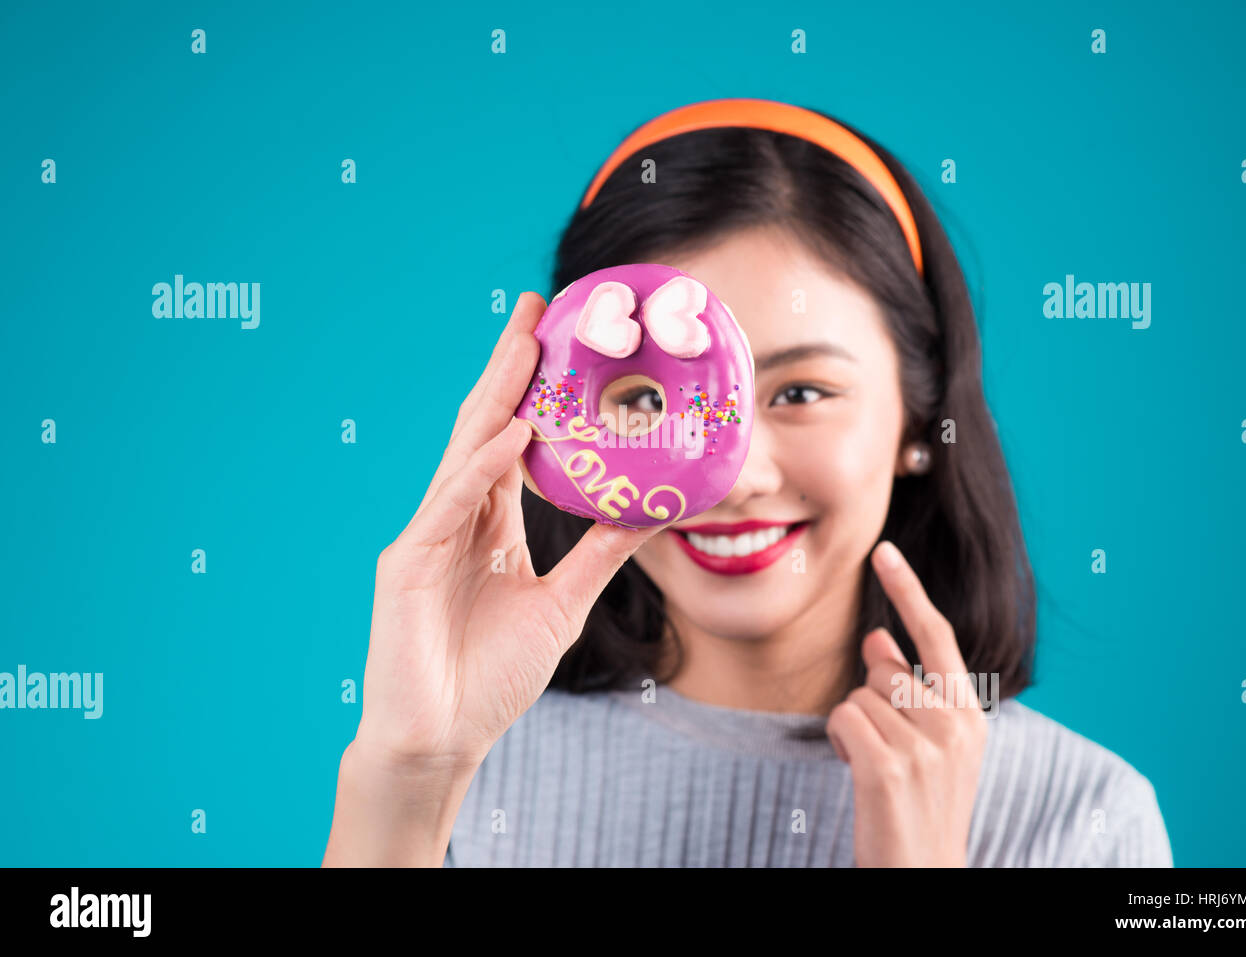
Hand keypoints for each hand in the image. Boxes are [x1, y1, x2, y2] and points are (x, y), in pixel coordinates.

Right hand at [354, 292, 661, 774]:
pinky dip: (483, 468)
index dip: (532, 390)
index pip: (512, 441)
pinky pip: (451, 505)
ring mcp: (428, 536)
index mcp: (487, 525)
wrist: (442, 738)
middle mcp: (455, 518)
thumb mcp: (561, 604)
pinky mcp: (407, 564)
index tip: (558, 338)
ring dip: (498, 397)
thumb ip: (600, 555)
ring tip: (526, 344)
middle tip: (535, 307)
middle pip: (486, 428)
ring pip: (466, 453)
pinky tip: (512, 434)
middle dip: (510, 368)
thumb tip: (650, 510)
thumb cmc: (490, 676)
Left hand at [825, 540, 988, 866]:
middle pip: (883, 669)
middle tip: (884, 749)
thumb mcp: (928, 743)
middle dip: (869, 699)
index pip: (937, 636)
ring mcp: (924, 746)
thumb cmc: (919, 805)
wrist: (923, 870)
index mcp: (970, 714)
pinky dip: (837, 741)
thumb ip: (909, 688)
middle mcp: (954, 724)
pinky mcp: (889, 767)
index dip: (908, 590)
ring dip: (852, 726)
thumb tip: (877, 636)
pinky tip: (856, 771)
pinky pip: (841, 718)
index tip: (884, 551)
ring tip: (875, 767)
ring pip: (858, 694)